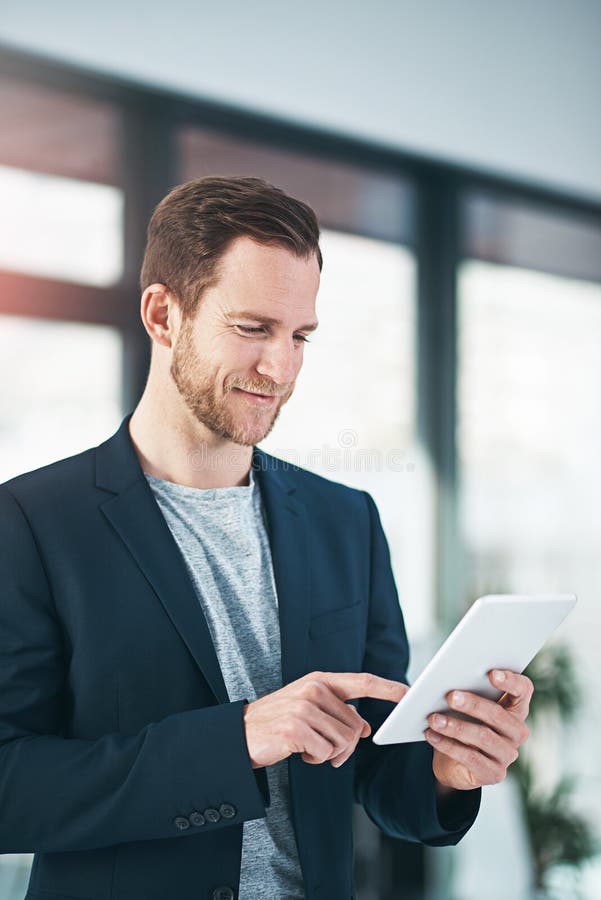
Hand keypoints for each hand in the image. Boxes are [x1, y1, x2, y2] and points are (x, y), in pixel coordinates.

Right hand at [244, 671, 407, 768]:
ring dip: (328, 753)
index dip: (387, 687)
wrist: (240, 734)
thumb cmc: (278, 722)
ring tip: (307, 747)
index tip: (408, 694)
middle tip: (323, 749)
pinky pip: (325, 753)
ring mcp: (304, 708)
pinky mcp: (296, 728)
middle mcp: (314, 689)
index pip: (362, 682)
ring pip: (343, 741)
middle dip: (344, 746)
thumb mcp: (310, 711)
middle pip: (355, 726)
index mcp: (319, 681)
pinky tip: (298, 751)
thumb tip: (365, 727)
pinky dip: (315, 759)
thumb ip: (338, 714)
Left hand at [424, 669, 532, 790]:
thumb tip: (445, 672)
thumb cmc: (461, 721)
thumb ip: (463, 688)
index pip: (524, 690)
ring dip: (456, 726)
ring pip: (483, 737)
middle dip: (473, 704)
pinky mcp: (493, 774)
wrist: (454, 762)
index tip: (490, 672)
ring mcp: (507, 755)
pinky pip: (470, 758)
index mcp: (515, 708)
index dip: (511, 681)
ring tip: (433, 717)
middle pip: (500, 716)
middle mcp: (517, 732)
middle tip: (450, 694)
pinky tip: (430, 735)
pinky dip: (448, 745)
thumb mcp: (463, 704)